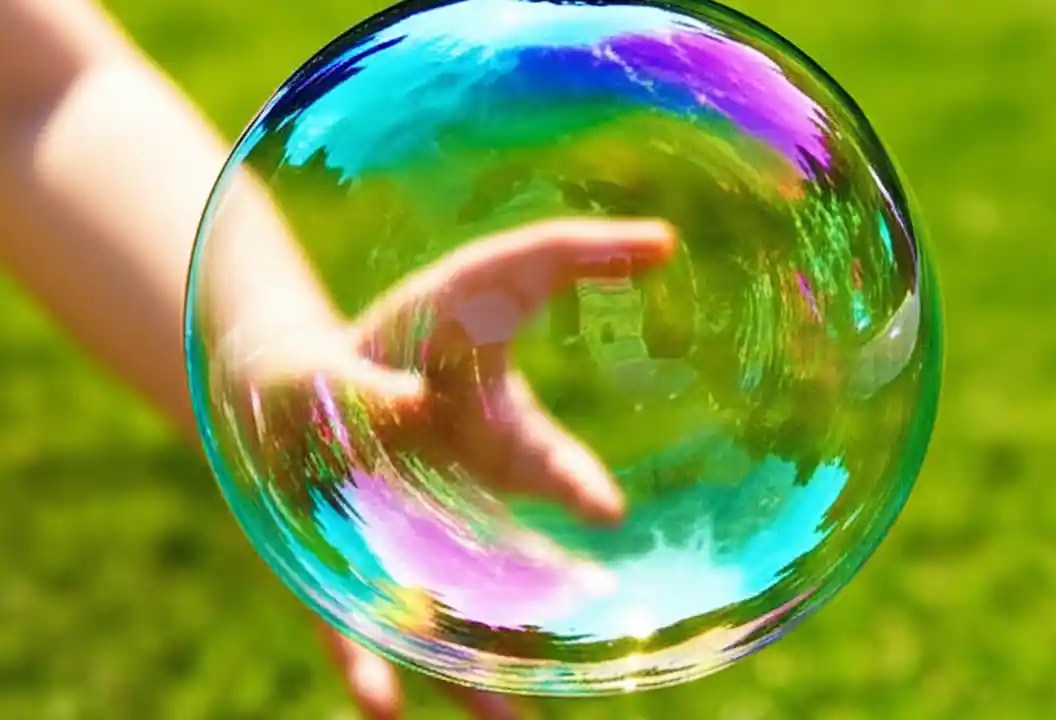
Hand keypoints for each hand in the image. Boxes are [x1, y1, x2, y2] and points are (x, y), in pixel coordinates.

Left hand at [219, 218, 676, 717]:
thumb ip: (572, 256)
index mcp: (507, 449)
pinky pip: (355, 626)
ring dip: (479, 679)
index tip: (603, 507)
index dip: (577, 486)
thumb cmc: (418, 326)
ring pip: (451, 626)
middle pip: (514, 576)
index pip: (553, 472)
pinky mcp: (335, 565)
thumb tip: (665, 242)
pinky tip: (382, 710)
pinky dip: (371, 670)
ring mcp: (402, 544)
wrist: (300, 372)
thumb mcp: (491, 276)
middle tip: (595, 645)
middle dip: (547, 614)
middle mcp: (465, 512)